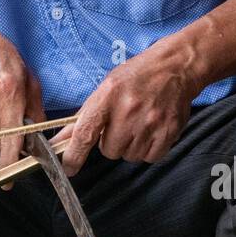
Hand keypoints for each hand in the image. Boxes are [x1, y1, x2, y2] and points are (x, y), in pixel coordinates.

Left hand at [48, 42, 196, 175]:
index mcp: (108, 96)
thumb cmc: (136, 76)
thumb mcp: (106, 88)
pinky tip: (151, 130)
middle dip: (111, 143)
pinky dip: (148, 149)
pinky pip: (150, 158)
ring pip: (129, 156)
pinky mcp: (169, 132)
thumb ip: (84, 116)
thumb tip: (60, 140)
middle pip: (109, 151)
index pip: (84, 133)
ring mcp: (150, 122)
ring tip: (138, 124)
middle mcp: (128, 110)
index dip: (74, 155)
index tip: (68, 168)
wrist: (175, 68)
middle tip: (121, 125)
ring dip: (130, 146)